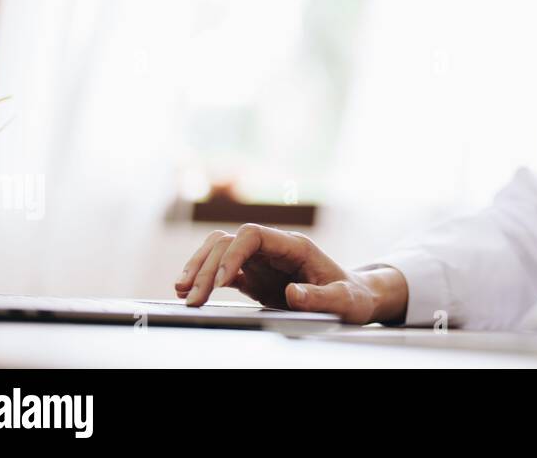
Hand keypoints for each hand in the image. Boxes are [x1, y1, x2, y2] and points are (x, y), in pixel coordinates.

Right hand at [173, 224, 408, 325]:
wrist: (354, 298)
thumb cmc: (352, 297)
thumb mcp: (346, 301)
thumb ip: (322, 299)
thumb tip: (293, 293)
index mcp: (295, 246)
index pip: (252, 235)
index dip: (232, 254)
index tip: (220, 284)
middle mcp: (274, 248)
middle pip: (229, 242)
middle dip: (207, 267)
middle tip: (193, 299)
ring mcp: (262, 261)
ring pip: (219, 251)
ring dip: (199, 268)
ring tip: (182, 293)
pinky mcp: (254, 276)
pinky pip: (221, 270)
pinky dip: (203, 278)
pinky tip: (188, 292)